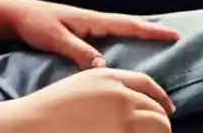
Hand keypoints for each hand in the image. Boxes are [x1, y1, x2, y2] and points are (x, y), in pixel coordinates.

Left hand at [7, 0, 180, 69]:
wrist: (15, 15)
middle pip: (128, 25)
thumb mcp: (56, 39)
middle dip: (151, 30)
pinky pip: (107, 35)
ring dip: (137, 33)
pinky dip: (121, 39)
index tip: (173, 34)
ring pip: (119, 29)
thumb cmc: (34, 23)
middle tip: (173, 37)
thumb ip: (79, 52)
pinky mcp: (79, 31)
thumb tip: (105, 66)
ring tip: (155, 41)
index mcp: (91, 20)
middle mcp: (92, 20)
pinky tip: (122, 47)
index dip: (151, 31)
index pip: (127, 25)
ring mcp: (86, 25)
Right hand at [14, 68, 173, 132]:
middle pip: (157, 108)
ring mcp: (122, 115)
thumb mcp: (81, 87)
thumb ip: (107, 90)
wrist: (34, 122)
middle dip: (162, 124)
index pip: (147, 84)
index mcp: (108, 76)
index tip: (168, 110)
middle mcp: (120, 93)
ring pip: (158, 126)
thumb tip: (127, 105)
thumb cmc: (51, 109)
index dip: (162, 98)